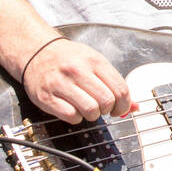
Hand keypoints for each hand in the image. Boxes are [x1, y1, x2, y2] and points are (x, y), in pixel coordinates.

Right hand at [20, 38, 136, 124]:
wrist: (37, 52)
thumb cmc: (68, 58)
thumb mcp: (95, 63)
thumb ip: (115, 83)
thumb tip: (134, 106)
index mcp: (94, 61)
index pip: (120, 89)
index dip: (124, 104)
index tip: (120, 108)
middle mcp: (77, 71)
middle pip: (106, 101)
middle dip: (108, 110)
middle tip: (102, 108)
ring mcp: (60, 84)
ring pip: (90, 110)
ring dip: (93, 115)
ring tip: (88, 108)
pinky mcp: (46, 97)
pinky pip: (71, 116)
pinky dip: (76, 118)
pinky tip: (74, 109)